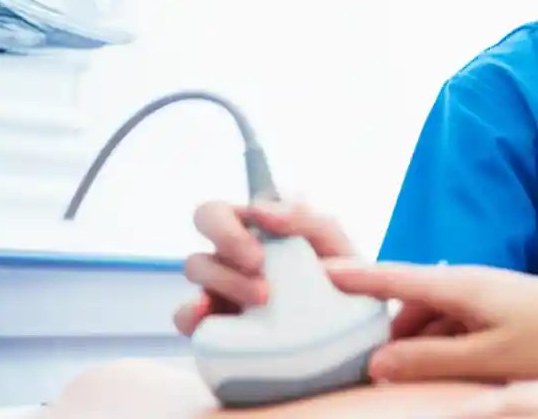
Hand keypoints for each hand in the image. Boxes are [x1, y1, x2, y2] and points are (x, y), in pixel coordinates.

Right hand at [173, 201, 354, 336]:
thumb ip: (304, 218)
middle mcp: (230, 254)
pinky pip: (186, 316)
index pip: (220, 212)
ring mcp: (219, 287)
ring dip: (226, 278)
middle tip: (259, 262)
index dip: (229, 220)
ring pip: (197, 267)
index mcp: (253, 227)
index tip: (258, 233)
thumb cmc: (340, 272)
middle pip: (203, 229)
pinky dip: (192, 314)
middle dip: (228, 238)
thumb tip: (262, 212)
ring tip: (264, 297)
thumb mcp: (332, 242)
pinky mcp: (215, 324)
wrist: (350, 324)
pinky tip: (211, 315)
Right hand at [325, 261, 537, 383]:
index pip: (393, 278)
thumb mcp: (488, 357)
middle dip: (389, 334)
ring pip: (432, 319)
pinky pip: (453, 324)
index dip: (354, 276)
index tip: (317, 270)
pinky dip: (442, 345)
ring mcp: (481, 294)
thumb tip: (376, 364)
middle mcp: (465, 282)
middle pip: (409, 305)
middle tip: (368, 367)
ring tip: (411, 377)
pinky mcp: (495, 308)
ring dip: (418, 345)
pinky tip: (447, 370)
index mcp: (458, 285)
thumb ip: (431, 361)